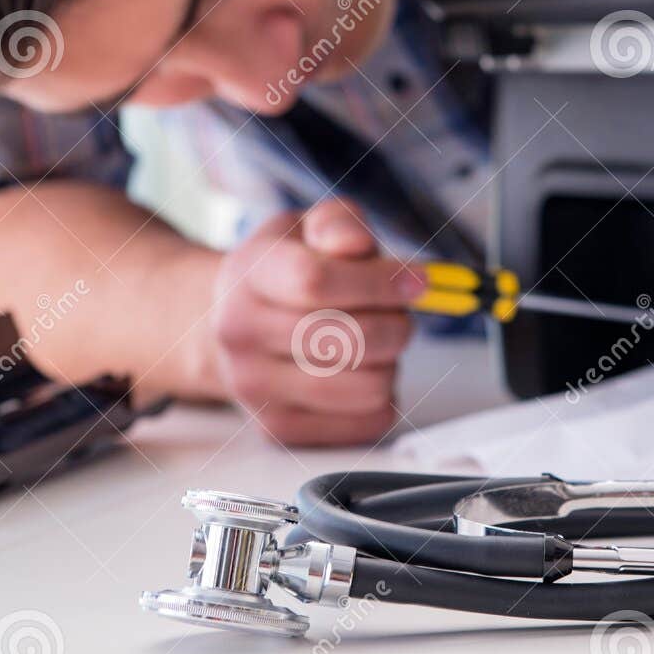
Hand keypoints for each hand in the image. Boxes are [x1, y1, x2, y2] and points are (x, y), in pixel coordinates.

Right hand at [207, 198, 421, 443]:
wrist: (235, 325)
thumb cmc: (287, 271)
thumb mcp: (309, 228)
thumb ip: (339, 224)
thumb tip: (357, 245)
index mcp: (248, 273)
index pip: (316, 281)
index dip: (380, 282)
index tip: (417, 281)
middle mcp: (239, 333)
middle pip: (350, 340)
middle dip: (397, 324)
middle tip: (398, 314)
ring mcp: (253, 388)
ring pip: (368, 387)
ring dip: (391, 363)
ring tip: (376, 344)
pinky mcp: (277, 429)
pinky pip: (367, 423)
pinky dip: (382, 398)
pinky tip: (361, 374)